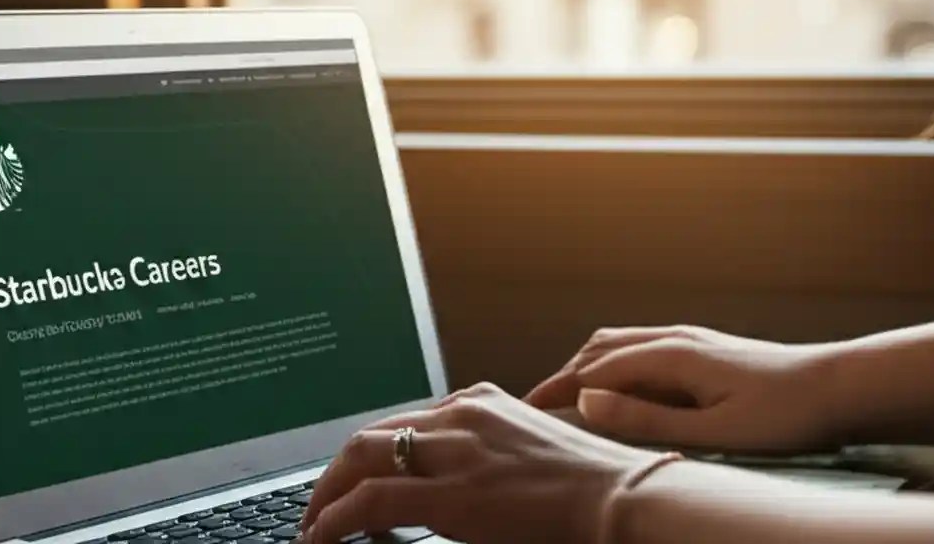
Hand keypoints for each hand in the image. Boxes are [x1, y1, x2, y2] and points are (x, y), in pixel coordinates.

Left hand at [300, 383, 659, 543]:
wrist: (619, 497)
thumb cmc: (589, 482)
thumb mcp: (528, 449)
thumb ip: (488, 452)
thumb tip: (462, 481)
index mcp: (479, 402)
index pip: (404, 422)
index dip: (371, 455)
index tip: (357, 480)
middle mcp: (459, 415)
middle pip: (372, 434)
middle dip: (336, 471)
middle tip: (319, 504)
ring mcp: (453, 451)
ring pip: (361, 459)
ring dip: (327, 494)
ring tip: (314, 524)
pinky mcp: (451, 494)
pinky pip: (371, 500)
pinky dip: (335, 519)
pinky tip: (323, 536)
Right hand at [524, 326, 840, 452]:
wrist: (840, 388)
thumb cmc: (783, 417)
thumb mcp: (712, 433)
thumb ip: (646, 419)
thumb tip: (586, 401)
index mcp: (671, 357)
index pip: (594, 371)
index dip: (555, 390)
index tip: (523, 410)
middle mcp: (675, 339)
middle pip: (599, 349)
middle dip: (563, 375)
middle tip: (534, 406)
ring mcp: (690, 340)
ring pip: (620, 344)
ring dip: (586, 367)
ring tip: (566, 397)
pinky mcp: (704, 349)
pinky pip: (642, 349)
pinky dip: (613, 365)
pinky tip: (618, 388)